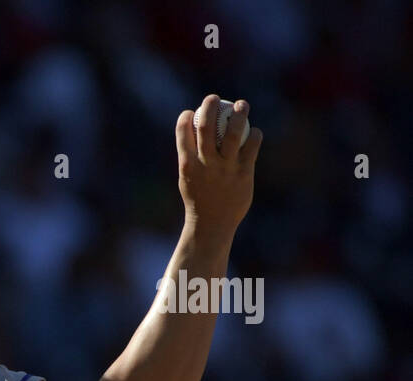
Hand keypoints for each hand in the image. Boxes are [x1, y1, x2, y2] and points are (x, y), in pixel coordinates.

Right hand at [175, 94, 262, 240]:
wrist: (211, 225)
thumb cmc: (199, 199)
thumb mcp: (188, 179)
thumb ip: (191, 158)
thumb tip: (194, 135)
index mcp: (188, 165)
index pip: (183, 134)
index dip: (185, 118)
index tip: (191, 112)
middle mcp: (206, 164)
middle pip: (206, 127)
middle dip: (209, 106)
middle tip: (213, 98)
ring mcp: (225, 168)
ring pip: (233, 132)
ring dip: (238, 113)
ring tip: (241, 104)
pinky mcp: (243, 173)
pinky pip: (251, 146)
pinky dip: (254, 135)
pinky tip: (255, 133)